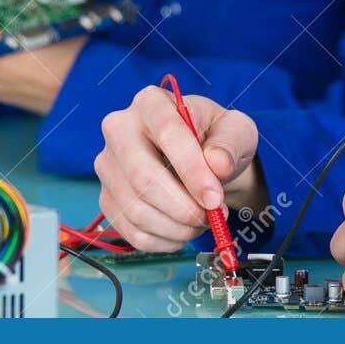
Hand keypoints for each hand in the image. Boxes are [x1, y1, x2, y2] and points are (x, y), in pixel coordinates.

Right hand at [93, 86, 266, 252]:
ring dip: (176, 227)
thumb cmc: (216, 139)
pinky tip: (183, 232)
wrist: (203, 159)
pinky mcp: (107, 198)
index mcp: (151, 103)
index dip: (192, 171)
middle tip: (211, 216)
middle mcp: (120, 130)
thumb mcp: (236, 130)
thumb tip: (217, 163)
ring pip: (136, 209)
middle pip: (143, 177)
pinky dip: (163, 240)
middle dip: (183, 207)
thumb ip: (230, 142)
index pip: (168, 134)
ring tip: (202, 222)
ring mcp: (108, 166)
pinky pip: (130, 231)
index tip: (215, 198)